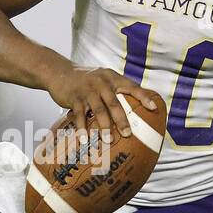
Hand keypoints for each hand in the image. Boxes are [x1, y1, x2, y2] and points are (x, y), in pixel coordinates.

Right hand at [46, 64, 160, 139]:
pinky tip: (85, 139)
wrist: (59, 71)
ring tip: (108, 140)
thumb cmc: (86, 80)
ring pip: (98, 110)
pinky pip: (79, 115)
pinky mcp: (74, 97)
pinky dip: (82, 128)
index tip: (153, 108)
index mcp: (112, 77)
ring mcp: (87, 90)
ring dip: (103, 126)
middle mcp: (101, 82)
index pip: (131, 86)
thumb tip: (134, 109)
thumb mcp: (102, 78)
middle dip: (122, 119)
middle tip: (127, 134)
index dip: (143, 97)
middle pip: (114, 103)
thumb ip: (115, 89)